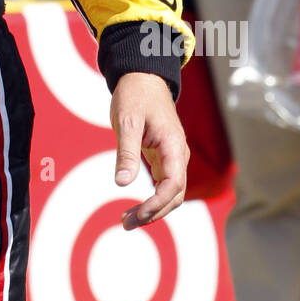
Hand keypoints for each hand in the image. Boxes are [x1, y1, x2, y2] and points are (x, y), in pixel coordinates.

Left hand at [110, 72, 188, 229]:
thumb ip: (126, 152)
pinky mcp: (164, 157)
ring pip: (170, 193)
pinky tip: (134, 207)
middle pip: (174, 195)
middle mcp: (178, 154)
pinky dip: (151, 198)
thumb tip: (122, 183)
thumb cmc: (134, 95)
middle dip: (153, 213)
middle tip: (126, 223)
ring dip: (152, 209)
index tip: (137, 215)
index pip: (173, 185)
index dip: (157, 204)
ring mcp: (172, 157)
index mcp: (173, 145)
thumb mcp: (126, 121)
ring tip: (126, 220)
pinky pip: (163, 184)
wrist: (142, 77)